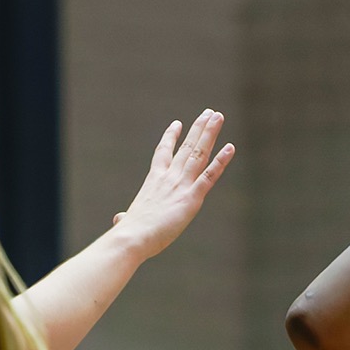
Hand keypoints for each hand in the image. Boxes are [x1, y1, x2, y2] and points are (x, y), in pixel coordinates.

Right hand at [107, 110, 236, 257]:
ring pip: (198, 153)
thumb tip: (118, 220)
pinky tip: (230, 147)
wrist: (133, 236)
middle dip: (198, 128)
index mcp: (153, 181)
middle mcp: (168, 178)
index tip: (178, 123)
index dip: (171, 137)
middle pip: (186, 147)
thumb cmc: (129, 233)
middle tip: (209, 112)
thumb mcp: (127, 220)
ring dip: (209, 134)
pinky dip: (221, 161)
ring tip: (218, 116)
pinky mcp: (192, 198)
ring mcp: (181, 185)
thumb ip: (124, 218)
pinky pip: (210, 175)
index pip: (163, 153)